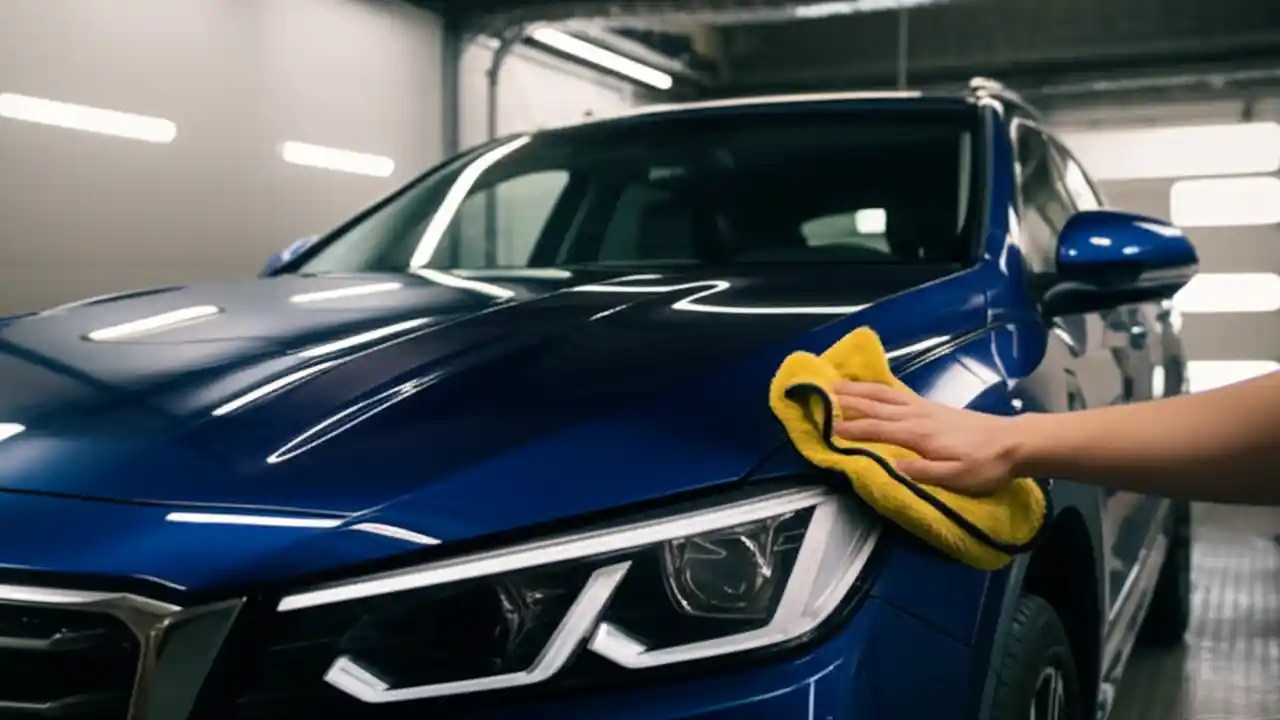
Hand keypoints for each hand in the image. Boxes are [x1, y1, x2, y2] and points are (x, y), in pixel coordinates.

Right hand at [832, 381, 1023, 494]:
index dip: (852, 429)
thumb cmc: (985, 465)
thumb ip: (924, 473)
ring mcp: (924, 408)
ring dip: (859, 390)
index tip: (827, 428)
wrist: (1013, 442)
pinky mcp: (932, 407)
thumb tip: (892, 466)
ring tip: (836, 385)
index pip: (878, 429)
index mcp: (919, 434)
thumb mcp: (957, 477)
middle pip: (876, 405)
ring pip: (885, 395)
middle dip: (847, 400)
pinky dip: (878, 389)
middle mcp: (917, 416)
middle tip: (820, 394)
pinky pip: (897, 394)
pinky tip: (872, 389)